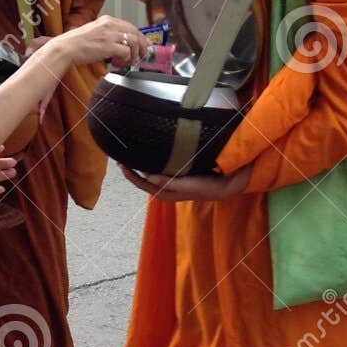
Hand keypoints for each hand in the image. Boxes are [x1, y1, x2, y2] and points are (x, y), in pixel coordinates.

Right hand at [57, 15, 151, 69]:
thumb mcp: (94, 32)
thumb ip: (107, 35)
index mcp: (107, 20)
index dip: (139, 37)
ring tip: (130, 61)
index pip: (130, 26)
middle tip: (142, 55)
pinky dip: (126, 59)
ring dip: (135, 53)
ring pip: (134, 42)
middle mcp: (110, 24)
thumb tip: (120, 45)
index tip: (143, 45)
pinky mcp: (108, 46)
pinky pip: (127, 52)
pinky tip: (119, 63)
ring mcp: (110, 35)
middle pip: (136, 33)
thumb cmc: (76, 44)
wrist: (65, 48)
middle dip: (142, 45)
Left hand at [119, 164, 249, 201]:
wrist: (225, 185)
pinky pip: (158, 171)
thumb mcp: (189, 185)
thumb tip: (149, 178)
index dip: (130, 175)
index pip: (142, 183)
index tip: (121, 163)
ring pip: (149, 175)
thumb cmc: (207, 186)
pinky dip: (151, 164)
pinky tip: (150, 154)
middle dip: (131, 169)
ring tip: (132, 154)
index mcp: (165, 193)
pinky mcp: (176, 177)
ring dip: (140, 166)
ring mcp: (170, 184)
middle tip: (121, 156)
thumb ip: (170, 182)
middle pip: (142, 180)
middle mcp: (165, 189)